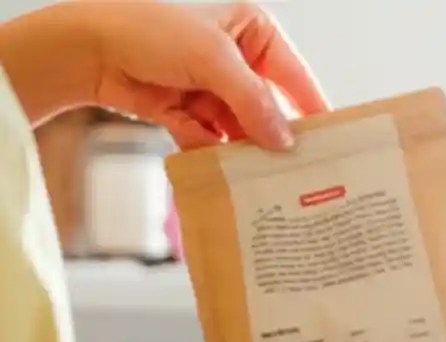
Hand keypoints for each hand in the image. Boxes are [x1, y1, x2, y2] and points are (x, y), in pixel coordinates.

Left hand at [1, 0, 325, 147]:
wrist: (85, 49)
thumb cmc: (150, 32)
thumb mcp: (214, 60)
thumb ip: (254, 102)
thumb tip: (285, 141)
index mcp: (253, 31)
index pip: (295, 76)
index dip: (313, 110)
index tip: (334, 145)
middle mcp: (237, 59)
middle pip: (269, 107)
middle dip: (276, 137)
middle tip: (299, 172)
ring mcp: (212, 87)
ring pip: (242, 128)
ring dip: (246, 151)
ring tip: (263, 180)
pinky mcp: (188, 112)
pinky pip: (213, 140)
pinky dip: (216, 155)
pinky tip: (225, 173)